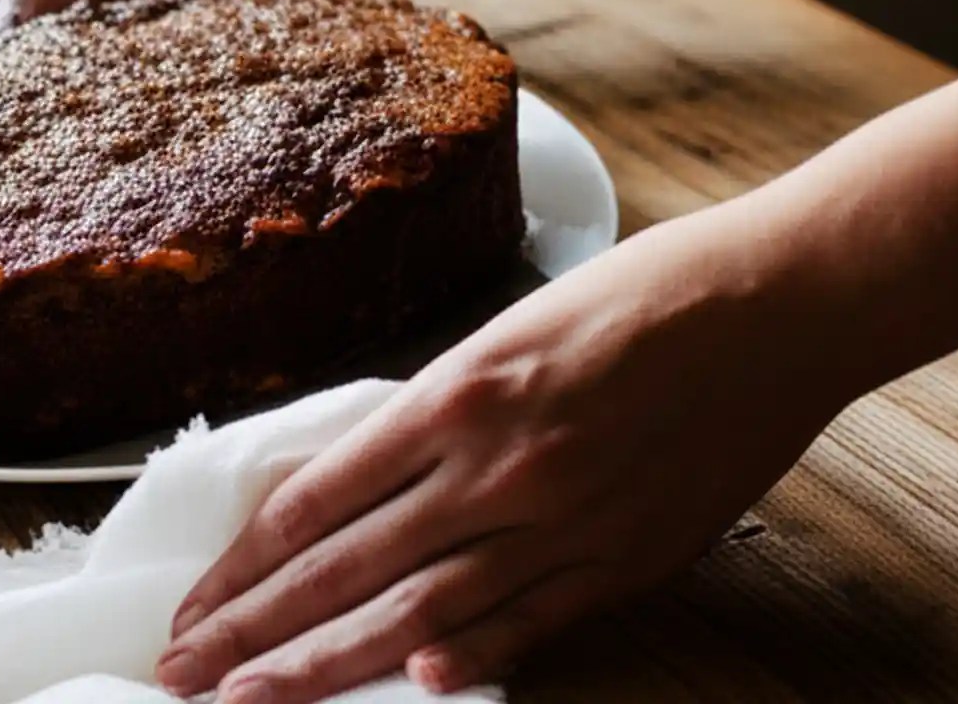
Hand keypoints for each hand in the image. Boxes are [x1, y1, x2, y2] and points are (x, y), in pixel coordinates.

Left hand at [154, 207, 856, 702]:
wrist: (775, 305)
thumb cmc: (642, 294)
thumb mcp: (509, 328)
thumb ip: (433, 415)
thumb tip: (360, 480)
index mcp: (456, 393)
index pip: (313, 501)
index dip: (242, 563)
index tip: (195, 601)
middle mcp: (495, 466)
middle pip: (343, 567)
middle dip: (251, 629)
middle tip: (182, 671)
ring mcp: (562, 521)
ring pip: (418, 612)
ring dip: (326, 664)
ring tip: (253, 699)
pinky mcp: (625, 558)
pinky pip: (529, 623)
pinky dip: (469, 659)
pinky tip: (415, 689)